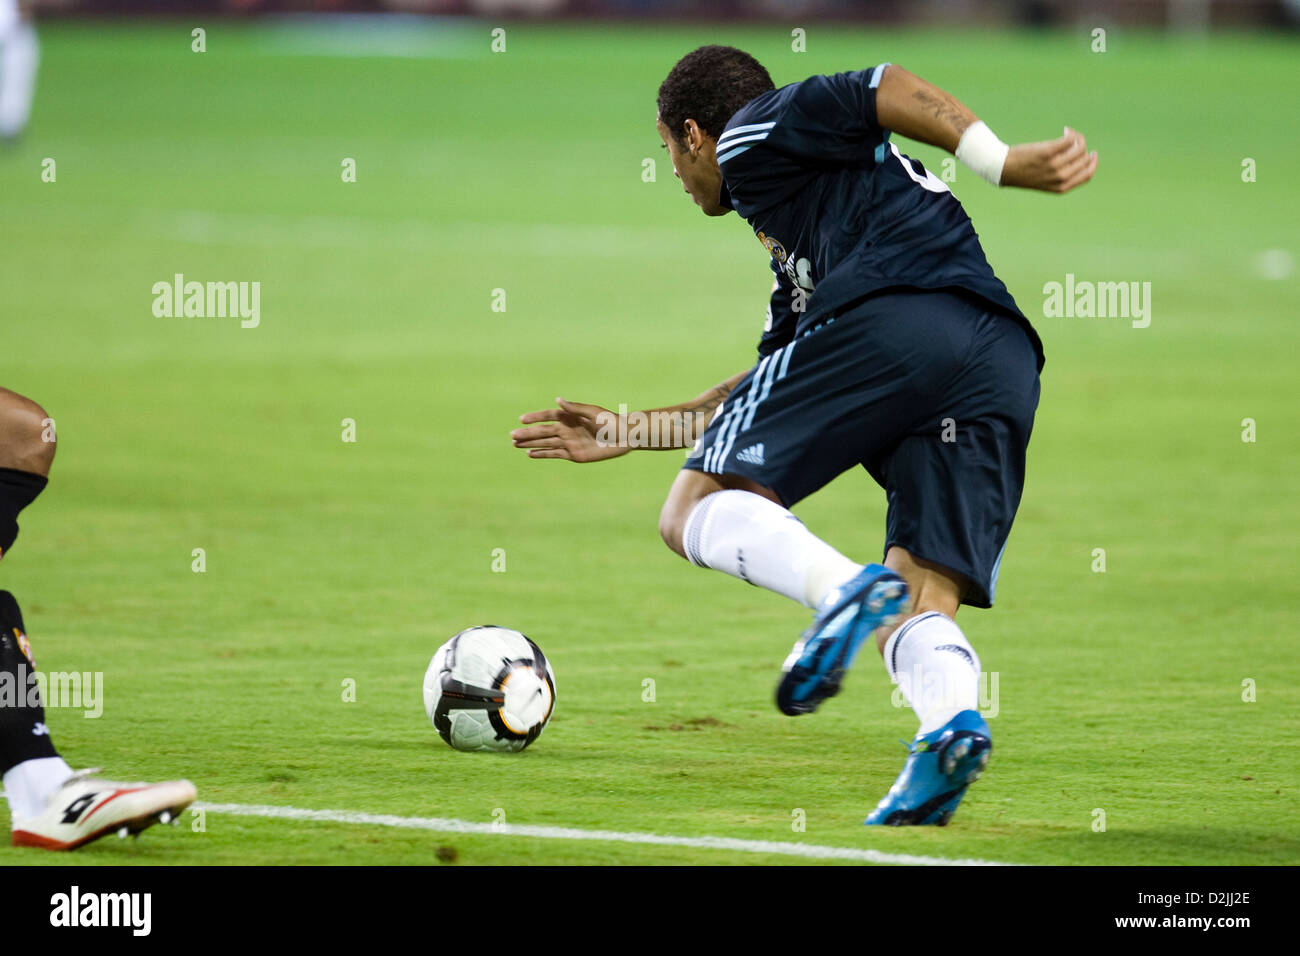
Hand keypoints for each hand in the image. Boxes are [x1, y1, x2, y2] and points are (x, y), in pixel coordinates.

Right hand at [511, 398, 629, 461]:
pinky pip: (554, 454)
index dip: (535, 417)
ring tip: (515, 444)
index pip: (548, 416)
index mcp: (570, 416)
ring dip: (530, 444)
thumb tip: (557, 400)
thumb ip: (574, 408)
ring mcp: (569, 442)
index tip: (522, 419)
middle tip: (512, 435)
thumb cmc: (611, 421)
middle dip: (527, 433)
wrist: (624, 437)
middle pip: (543, 431)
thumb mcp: (593, 412)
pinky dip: (542, 454)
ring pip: (545, 443)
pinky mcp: (573, 455)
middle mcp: (567, 429)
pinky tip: (530, 454)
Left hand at [1001, 127, 1097, 192]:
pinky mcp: (1048, 152)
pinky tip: (1066, 130)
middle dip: (1083, 148)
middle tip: (1074, 141)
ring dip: (1078, 138)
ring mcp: (1055, 165)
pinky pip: (1070, 140)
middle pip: (1084, 159)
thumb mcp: (1046, 180)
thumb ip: (1063, 174)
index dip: (1092, 163)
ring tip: (1069, 134)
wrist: (1004, 169)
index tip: (1092, 153)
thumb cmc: (1025, 173)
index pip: (1087, 175)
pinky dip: (1071, 133)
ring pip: (1079, 148)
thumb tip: (1081, 155)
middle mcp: (1060, 178)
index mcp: (1061, 187)